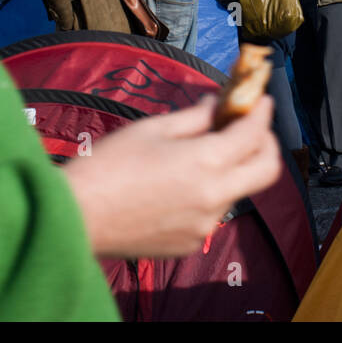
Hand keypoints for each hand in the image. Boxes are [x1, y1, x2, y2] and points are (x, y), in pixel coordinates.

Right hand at [64, 95, 280, 258]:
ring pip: (238, 191)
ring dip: (233, 169)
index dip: (262, 112)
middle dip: (267, 143)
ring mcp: (205, 225)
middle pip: (268, 170)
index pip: (254, 133)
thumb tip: (218, 104)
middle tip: (251, 128)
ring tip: (205, 154)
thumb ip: (195, 117)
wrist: (74, 218)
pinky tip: (181, 185)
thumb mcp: (153, 128)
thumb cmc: (107, 165)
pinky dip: (209, 194)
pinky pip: (213, 213)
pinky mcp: (190, 243)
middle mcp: (215, 197)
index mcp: (207, 162)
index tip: (262, 99)